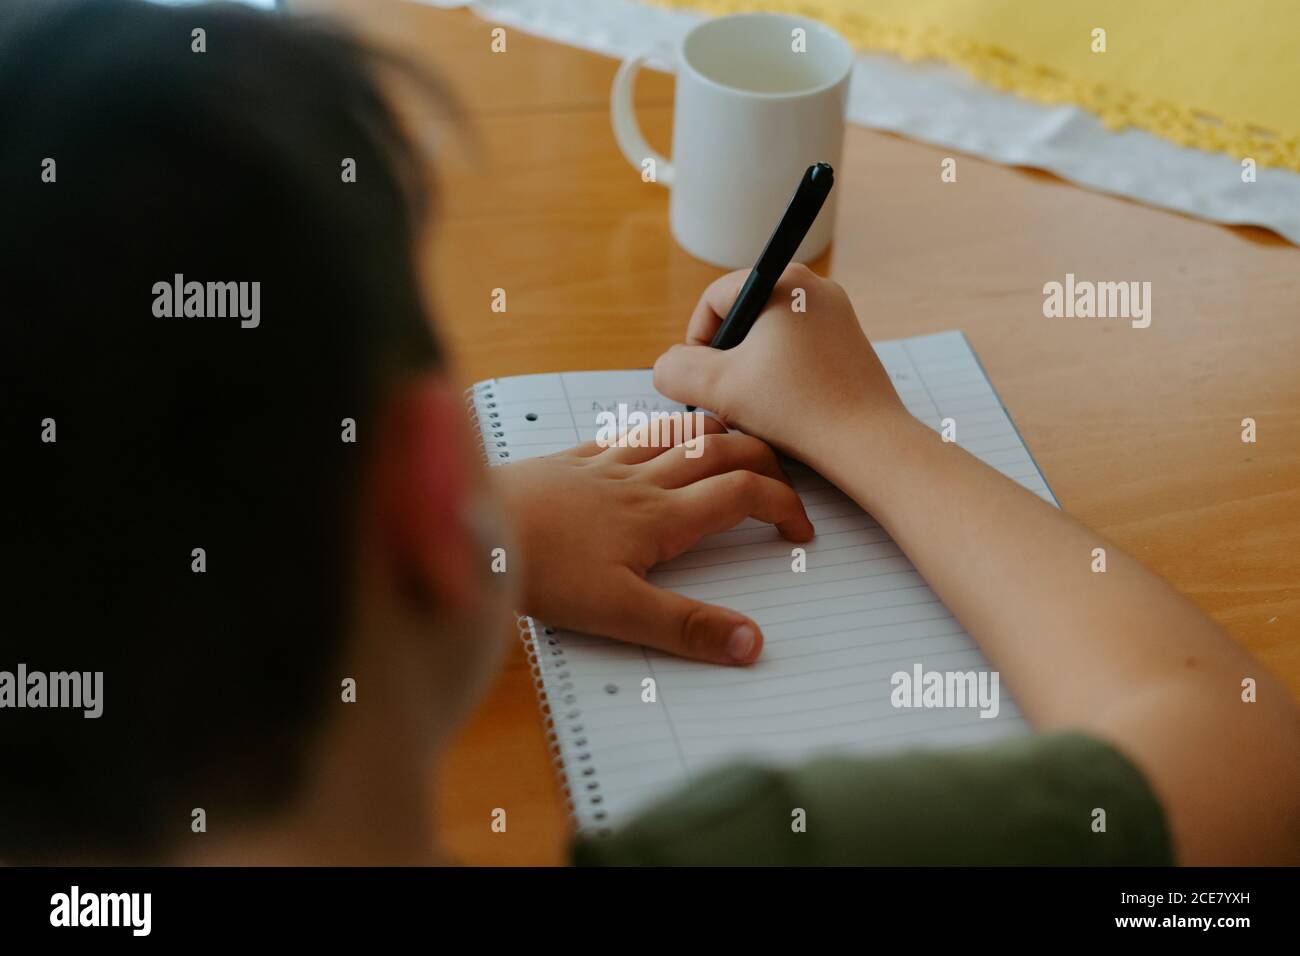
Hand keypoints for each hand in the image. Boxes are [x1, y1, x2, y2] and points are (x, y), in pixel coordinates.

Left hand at [493, 422, 813, 664]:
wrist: (471, 524)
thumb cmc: (540, 568)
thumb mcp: (618, 612)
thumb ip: (687, 627)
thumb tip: (752, 643)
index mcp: (661, 517)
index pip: (742, 496)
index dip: (782, 506)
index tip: (800, 530)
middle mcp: (640, 481)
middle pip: (720, 451)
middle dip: (762, 460)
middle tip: (783, 482)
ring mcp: (604, 465)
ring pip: (676, 433)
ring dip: (715, 435)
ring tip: (734, 446)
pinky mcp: (571, 461)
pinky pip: (626, 435)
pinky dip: (656, 433)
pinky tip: (649, 444)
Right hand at [652, 263, 906, 467]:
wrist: (867, 442)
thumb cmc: (795, 409)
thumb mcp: (719, 388)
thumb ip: (677, 370)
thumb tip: (668, 366)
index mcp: (784, 281)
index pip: (715, 299)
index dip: (697, 342)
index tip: (702, 380)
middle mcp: (815, 286)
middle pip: (743, 316)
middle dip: (726, 358)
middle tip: (727, 398)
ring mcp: (837, 314)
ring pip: (768, 337)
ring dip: (751, 370)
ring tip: (756, 407)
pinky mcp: (849, 343)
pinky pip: (796, 351)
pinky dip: (780, 377)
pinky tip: (784, 410)